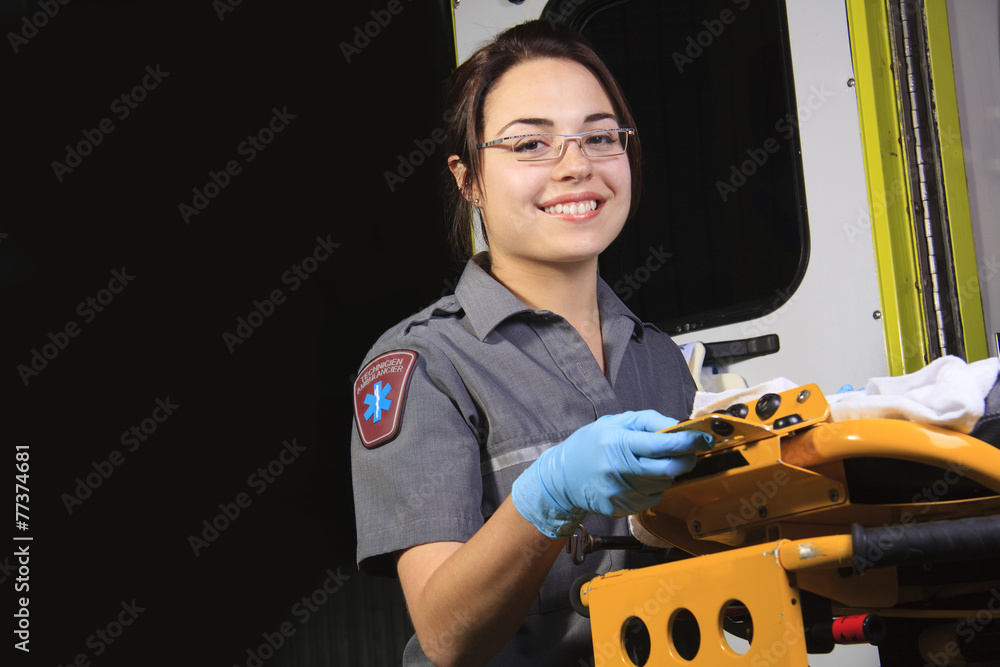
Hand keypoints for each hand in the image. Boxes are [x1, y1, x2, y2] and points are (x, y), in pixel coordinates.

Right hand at [510, 411, 713, 536]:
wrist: (562, 478)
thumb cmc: (590, 445)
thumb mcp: (615, 423)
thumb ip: (648, 421)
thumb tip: (679, 427)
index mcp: (618, 444)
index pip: (662, 444)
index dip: (688, 442)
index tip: (703, 438)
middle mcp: (619, 470)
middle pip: (668, 470)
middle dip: (686, 460)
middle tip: (689, 452)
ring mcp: (620, 492)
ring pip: (662, 485)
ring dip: (668, 474)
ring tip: (652, 463)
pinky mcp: (620, 508)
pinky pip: (651, 499)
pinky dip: (654, 488)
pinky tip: (639, 479)